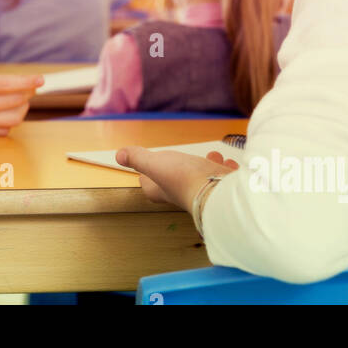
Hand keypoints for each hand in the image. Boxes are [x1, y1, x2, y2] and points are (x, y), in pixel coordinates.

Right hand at [0, 24, 42, 136]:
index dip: (28, 82)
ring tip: (22, 98)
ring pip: (12, 119)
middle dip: (28, 93)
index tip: (40, 80)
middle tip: (32, 86)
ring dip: (22, 108)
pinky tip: (6, 111)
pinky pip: (1, 131)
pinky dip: (9, 122)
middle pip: (15, 102)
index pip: (8, 85)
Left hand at [116, 147, 239, 210]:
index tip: (142, 176)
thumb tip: (120, 155)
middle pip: (178, 184)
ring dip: (207, 165)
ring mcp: (204, 190)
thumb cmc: (183, 179)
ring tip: (212, 156)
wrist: (217, 191)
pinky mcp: (223, 188)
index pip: (151, 189)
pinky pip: (223, 178)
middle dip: (179, 170)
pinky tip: (227, 163)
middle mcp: (184, 192)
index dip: (146, 182)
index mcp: (164, 189)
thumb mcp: (154, 164)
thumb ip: (138, 158)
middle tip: (178, 161)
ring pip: (204, 178)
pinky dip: (225, 169)